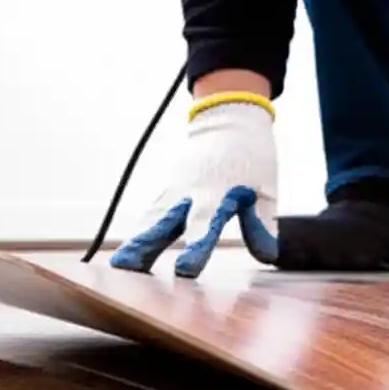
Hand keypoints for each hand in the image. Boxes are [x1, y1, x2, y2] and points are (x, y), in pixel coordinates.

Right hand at [110, 93, 278, 277]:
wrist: (229, 119)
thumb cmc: (251, 157)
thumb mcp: (266, 190)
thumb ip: (262, 225)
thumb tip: (267, 257)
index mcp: (218, 194)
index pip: (204, 225)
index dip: (195, 248)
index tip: (185, 271)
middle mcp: (191, 193)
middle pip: (164, 223)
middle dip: (146, 246)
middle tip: (127, 267)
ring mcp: (176, 189)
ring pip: (152, 218)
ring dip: (137, 242)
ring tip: (121, 266)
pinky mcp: (169, 187)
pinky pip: (152, 211)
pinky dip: (142, 230)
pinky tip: (129, 252)